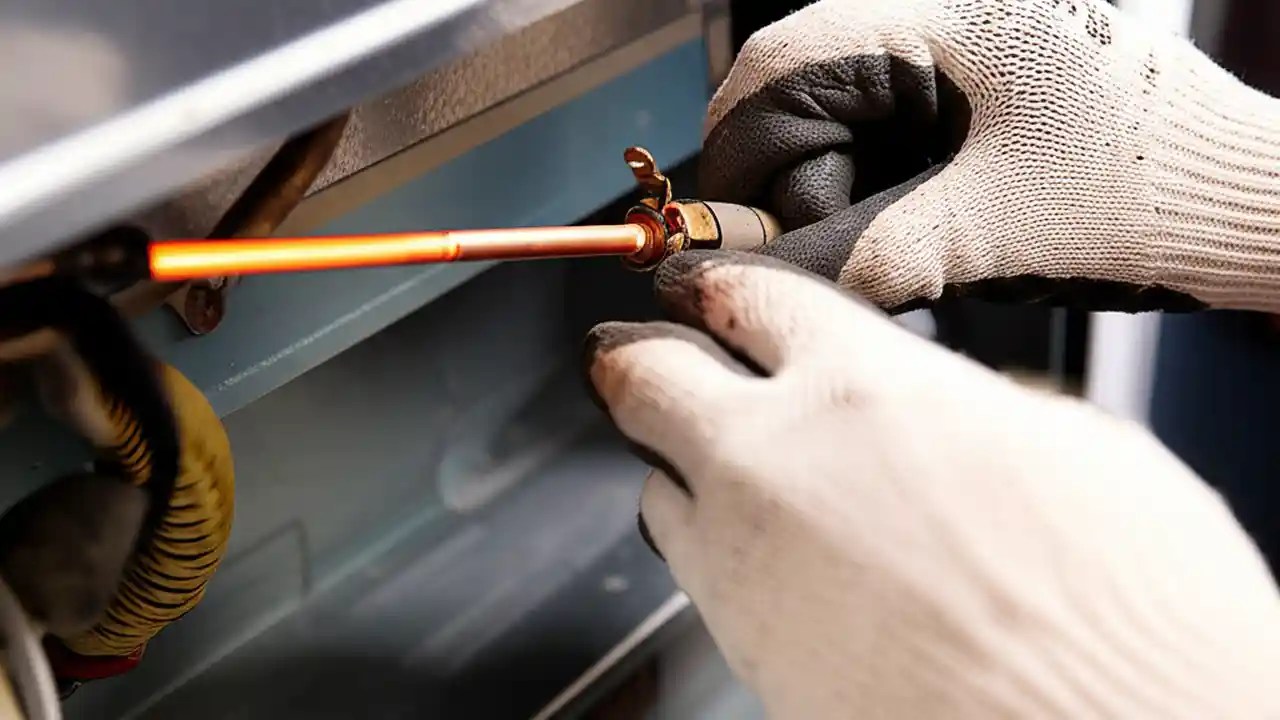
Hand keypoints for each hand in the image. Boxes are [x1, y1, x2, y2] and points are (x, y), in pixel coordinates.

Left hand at [585, 251, 1279, 717]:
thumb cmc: (1123, 610)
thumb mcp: (1076, 449)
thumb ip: (969, 408)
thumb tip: (941, 409)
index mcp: (871, 384)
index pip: (748, 297)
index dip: (712, 284)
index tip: (697, 286)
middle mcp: (780, 457)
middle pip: (648, 376)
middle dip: (635, 356)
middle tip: (635, 351)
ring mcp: (743, 554)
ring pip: (656, 478)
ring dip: (675, 460)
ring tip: (711, 461)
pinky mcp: (736, 641)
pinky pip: (687, 565)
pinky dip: (702, 539)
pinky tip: (753, 547)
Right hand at [702, 0, 1279, 312]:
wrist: (1239, 207)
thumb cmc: (1143, 197)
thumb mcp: (982, 232)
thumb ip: (858, 254)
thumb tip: (757, 280)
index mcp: (944, 18)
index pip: (782, 63)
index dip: (741, 152)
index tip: (732, 232)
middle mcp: (943, 18)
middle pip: (799, 87)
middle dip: (784, 176)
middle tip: (792, 252)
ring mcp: (959, 53)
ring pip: (837, 114)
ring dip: (825, 186)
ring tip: (857, 249)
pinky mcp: (973, 91)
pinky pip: (883, 130)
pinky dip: (867, 186)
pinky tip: (892, 232)